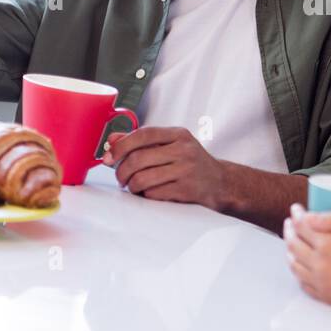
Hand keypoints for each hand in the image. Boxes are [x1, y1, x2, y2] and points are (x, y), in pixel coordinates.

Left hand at [102, 126, 226, 205]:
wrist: (221, 183)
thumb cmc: (191, 163)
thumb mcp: (171, 146)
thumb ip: (141, 142)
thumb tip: (111, 140)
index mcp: (178, 135)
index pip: (143, 134)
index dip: (121, 146)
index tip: (108, 157)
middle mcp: (184, 150)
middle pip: (138, 159)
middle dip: (122, 171)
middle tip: (121, 178)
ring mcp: (186, 170)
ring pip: (142, 178)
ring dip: (132, 186)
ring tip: (134, 187)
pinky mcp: (186, 190)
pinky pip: (153, 194)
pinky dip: (146, 195)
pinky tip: (150, 193)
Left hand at [284, 204, 330, 318]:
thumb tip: (310, 216)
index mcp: (328, 246)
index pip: (302, 227)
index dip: (297, 215)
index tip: (296, 208)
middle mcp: (319, 266)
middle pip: (293, 245)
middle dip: (289, 230)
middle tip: (291, 222)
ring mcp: (320, 283)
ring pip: (294, 264)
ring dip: (289, 250)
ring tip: (292, 241)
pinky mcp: (325, 297)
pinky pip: (302, 282)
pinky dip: (297, 270)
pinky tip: (300, 265)